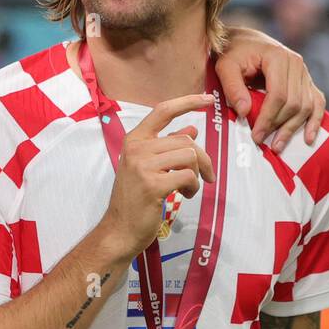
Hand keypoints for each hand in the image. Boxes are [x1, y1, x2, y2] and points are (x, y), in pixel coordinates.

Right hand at [101, 94, 214, 258]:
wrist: (120, 229)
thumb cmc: (135, 199)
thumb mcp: (148, 167)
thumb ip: (167, 147)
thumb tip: (192, 130)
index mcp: (134, 140)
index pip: (163, 111)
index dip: (188, 102)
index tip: (208, 99)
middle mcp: (136, 148)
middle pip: (185, 140)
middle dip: (203, 159)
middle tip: (208, 176)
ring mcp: (142, 166)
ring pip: (190, 156)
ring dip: (197, 174)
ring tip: (189, 188)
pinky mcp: (152, 185)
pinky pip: (188, 175)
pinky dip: (193, 186)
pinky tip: (184, 195)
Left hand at [216, 26, 325, 150]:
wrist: (244, 40)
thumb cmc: (233, 53)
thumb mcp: (225, 66)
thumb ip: (233, 87)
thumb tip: (245, 112)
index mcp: (278, 57)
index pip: (278, 95)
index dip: (268, 118)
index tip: (256, 135)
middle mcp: (297, 64)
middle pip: (294, 103)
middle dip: (278, 125)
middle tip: (261, 141)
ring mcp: (304, 73)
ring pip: (306, 106)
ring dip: (294, 128)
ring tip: (278, 146)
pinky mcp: (306, 81)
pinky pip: (317, 102)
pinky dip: (315, 120)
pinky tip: (308, 138)